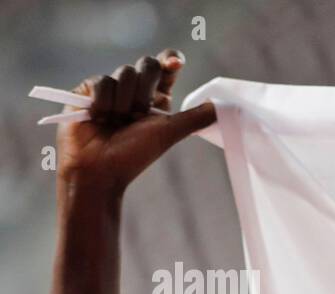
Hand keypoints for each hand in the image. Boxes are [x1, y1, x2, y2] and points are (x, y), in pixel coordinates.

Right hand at [56, 48, 215, 194]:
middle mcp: (135, 91)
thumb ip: (195, 118)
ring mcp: (112, 89)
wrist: (100, 168)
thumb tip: (221, 107)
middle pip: (147, 65)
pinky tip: (99, 118)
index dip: (170, 60)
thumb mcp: (170, 133)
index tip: (175, 63)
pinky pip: (102, 81)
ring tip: (116, 122)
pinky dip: (104, 102)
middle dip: (145, 90)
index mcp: (156, 99)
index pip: (165, 68)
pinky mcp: (89, 89)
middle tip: (137, 115)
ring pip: (125, 74)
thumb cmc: (135, 154)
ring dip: (124, 103)